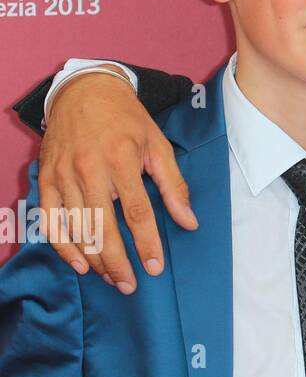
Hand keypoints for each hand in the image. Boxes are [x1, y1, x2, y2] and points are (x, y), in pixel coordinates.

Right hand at [39, 71, 196, 292]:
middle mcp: (89, 170)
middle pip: (103, 227)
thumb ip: (174, 185)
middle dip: (117, 262)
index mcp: (121, 160)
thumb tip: (189, 222)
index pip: (136, 212)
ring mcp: (63, 176)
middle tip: (131, 285)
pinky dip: (63, 246)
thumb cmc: (127, 120)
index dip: (146, 243)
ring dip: (94, 259)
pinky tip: (79, 264)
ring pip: (77, 229)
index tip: (154, 267)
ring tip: (112, 279)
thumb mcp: (158, 145)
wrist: (85, 91)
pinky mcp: (46, 180)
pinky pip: (50, 221)